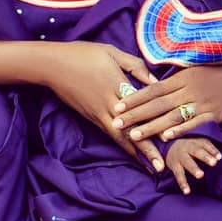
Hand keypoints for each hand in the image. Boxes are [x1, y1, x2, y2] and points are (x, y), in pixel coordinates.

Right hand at [40, 41, 164, 171]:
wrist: (52, 65)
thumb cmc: (82, 55)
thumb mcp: (111, 53)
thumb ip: (134, 66)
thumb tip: (155, 80)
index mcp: (116, 85)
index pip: (139, 110)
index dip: (153, 124)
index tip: (169, 139)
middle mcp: (108, 104)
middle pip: (130, 131)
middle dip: (146, 150)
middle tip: (160, 167)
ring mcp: (98, 113)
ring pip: (120, 137)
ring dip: (135, 153)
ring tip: (149, 168)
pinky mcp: (90, 117)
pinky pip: (109, 134)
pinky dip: (122, 145)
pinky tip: (131, 153)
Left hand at [113, 53, 221, 141]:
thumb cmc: (215, 72)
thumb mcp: (192, 70)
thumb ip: (173, 81)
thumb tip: (149, 87)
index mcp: (181, 78)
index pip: (152, 89)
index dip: (134, 98)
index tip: (117, 106)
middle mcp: (189, 89)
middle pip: (157, 104)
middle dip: (135, 115)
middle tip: (116, 123)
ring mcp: (202, 102)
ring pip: (172, 116)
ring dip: (152, 126)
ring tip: (134, 135)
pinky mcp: (214, 114)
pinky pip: (195, 123)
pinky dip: (180, 130)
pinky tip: (167, 137)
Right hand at [165, 137, 221, 194]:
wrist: (168, 146)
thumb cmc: (189, 147)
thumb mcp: (197, 143)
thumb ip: (208, 149)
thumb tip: (219, 158)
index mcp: (194, 141)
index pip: (205, 144)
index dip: (212, 150)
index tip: (220, 157)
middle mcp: (186, 147)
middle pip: (196, 151)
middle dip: (205, 157)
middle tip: (214, 163)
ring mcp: (180, 157)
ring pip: (187, 162)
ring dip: (193, 168)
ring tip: (200, 175)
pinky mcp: (174, 166)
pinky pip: (179, 175)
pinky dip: (182, 183)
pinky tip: (187, 191)